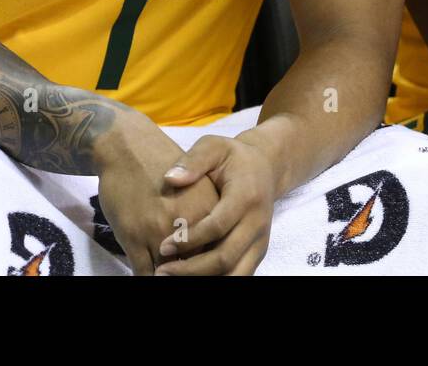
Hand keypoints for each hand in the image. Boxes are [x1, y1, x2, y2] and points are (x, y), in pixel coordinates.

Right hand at [93, 111, 219, 275]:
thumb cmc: (162, 163)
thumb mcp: (198, 183)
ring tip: (167, 274)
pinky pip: (144, 272)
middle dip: (193, 271)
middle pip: (196, 264)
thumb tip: (215, 247)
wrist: (128, 145)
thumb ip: (207, 215)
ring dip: (170, 275)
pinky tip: (150, 274)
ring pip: (170, 273)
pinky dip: (148, 277)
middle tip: (189, 271)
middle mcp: (186, 223)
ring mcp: (158, 232)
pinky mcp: (133, 237)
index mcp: (207, 210)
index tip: (212, 268)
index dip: (213, 265)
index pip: (218, 250)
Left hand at [154, 133, 277, 275]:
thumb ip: (193, 161)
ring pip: (235, 273)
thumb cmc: (232, 157)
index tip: (163, 246)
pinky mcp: (258, 252)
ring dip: (204, 280)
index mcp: (246, 196)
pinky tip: (192, 277)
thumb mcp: (213, 146)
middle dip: (192, 269)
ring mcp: (260, 240)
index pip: (217, 226)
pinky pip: (240, 275)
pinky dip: (217, 280)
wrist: (265, 167)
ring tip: (173, 278)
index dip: (189, 239)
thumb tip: (170, 179)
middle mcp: (258, 222)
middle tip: (162, 272)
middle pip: (225, 257)